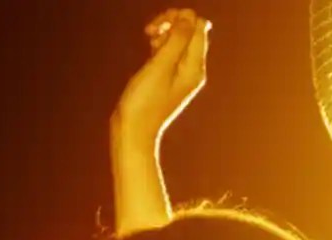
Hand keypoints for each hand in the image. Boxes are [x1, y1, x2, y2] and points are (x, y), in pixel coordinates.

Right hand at [113, 8, 211, 149]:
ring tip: (148, 39)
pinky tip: (148, 45)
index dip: (180, 18)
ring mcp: (179, 72)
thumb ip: (177, 40)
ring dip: (163, 31)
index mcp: (195, 67)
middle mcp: (192, 69)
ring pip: (178, 37)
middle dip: (171, 22)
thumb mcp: (160, 66)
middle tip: (152, 30)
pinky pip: (168, 49)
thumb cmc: (144, 102)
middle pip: (190, 30)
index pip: (198, 27)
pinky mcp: (166, 74)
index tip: (161, 25)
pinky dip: (159, 42)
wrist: (133, 130)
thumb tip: (189, 17)